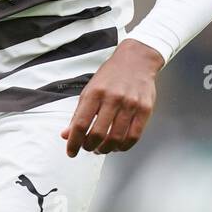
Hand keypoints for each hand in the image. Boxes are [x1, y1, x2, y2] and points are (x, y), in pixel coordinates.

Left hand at [61, 38, 163, 155]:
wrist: (137, 60)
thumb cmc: (111, 75)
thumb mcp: (89, 90)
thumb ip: (78, 114)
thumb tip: (67, 135)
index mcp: (95, 93)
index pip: (80, 125)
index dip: (74, 142)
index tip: (71, 151)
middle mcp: (113, 98)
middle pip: (98, 134)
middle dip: (89, 147)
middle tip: (88, 148)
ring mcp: (130, 104)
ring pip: (116, 138)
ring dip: (106, 149)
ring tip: (102, 148)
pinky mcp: (145, 109)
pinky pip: (134, 136)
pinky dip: (123, 146)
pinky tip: (117, 146)